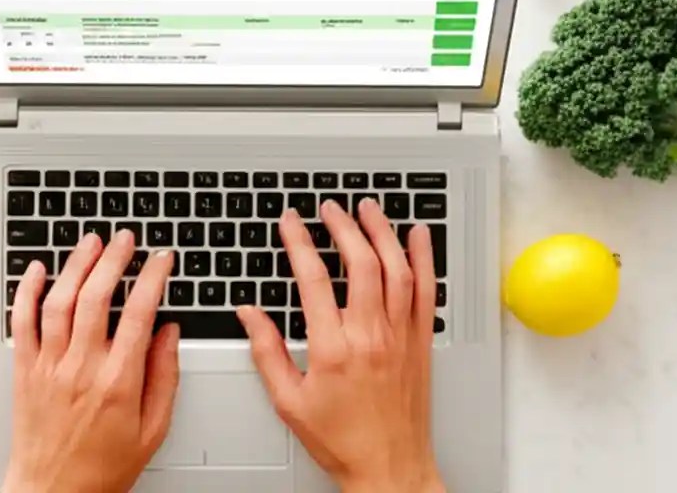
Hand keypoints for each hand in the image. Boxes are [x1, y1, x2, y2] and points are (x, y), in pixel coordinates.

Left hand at [4, 230, 179, 492]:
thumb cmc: (103, 469)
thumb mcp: (153, 430)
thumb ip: (164, 377)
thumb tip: (168, 333)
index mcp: (118, 382)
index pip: (138, 313)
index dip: (152, 278)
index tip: (161, 259)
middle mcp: (81, 368)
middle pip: (96, 297)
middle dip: (114, 259)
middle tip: (126, 238)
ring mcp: (49, 367)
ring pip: (59, 301)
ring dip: (76, 265)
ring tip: (91, 242)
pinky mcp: (24, 371)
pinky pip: (22, 322)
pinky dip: (28, 291)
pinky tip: (39, 270)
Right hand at [237, 200, 444, 492]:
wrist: (389, 468)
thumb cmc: (341, 440)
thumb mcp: (288, 400)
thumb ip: (266, 351)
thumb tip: (249, 313)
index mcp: (333, 348)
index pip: (314, 279)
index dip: (299, 242)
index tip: (290, 222)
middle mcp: (371, 337)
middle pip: (360, 263)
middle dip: (343, 226)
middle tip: (330, 208)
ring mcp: (401, 337)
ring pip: (396, 270)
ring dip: (382, 232)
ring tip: (368, 209)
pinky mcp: (421, 343)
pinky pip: (427, 291)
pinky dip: (423, 259)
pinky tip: (417, 236)